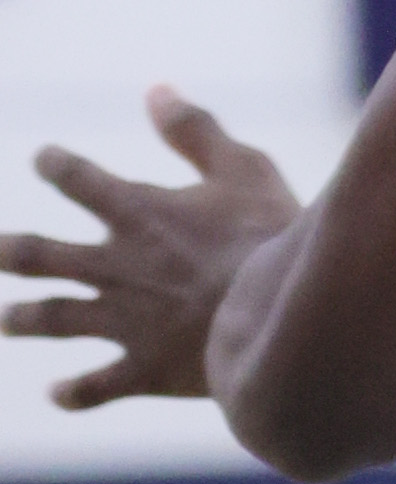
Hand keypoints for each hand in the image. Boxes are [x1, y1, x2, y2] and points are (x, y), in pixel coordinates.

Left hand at [0, 87, 297, 409]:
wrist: (281, 319)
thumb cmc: (270, 235)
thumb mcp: (242, 168)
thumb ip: (195, 131)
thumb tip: (155, 90)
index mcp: (139, 212)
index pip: (79, 180)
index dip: (57, 165)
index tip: (44, 158)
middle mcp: (116, 265)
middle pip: (41, 255)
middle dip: (11, 250)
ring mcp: (125, 320)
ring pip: (55, 318)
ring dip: (24, 318)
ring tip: (4, 319)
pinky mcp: (144, 368)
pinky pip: (97, 385)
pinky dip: (74, 391)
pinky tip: (56, 393)